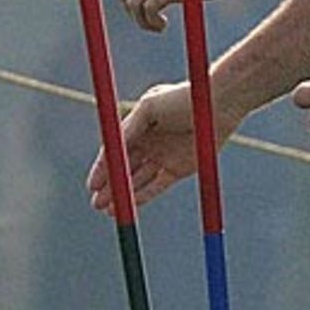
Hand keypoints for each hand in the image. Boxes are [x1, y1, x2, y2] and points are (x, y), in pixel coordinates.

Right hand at [87, 80, 237, 215]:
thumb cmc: (182, 98)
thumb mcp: (151, 106)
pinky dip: (143, 196)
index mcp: (137, 127)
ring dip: (123, 195)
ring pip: (138, 181)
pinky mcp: (180, 169)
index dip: (102, 169)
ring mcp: (163, 157)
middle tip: (96, 204)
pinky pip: (157, 186)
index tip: (92, 185)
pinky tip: (129, 206)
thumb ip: (131, 126)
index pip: (114, 152)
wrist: (217, 104)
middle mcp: (148, 144)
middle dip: (109, 187)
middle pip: (123, 169)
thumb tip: (113, 145)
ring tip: (106, 210)